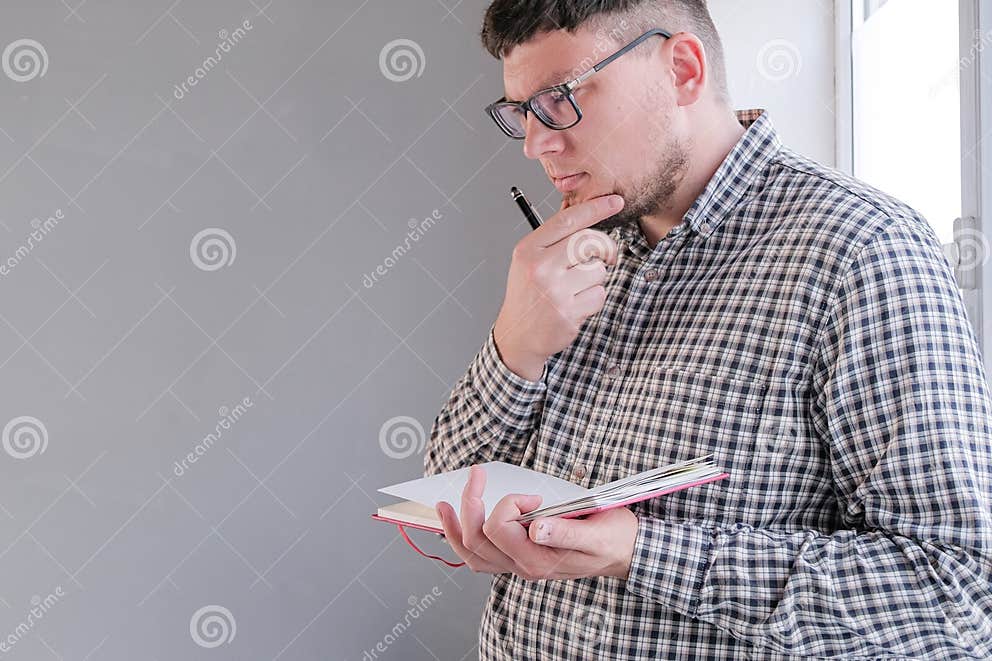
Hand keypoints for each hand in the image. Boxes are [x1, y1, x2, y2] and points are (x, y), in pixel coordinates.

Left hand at [435, 465, 638, 580]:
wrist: (625, 553)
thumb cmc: (614, 539)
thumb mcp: (598, 532)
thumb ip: (567, 531)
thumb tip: (538, 528)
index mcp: (540, 560)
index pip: (500, 530)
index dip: (509, 504)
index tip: (534, 495)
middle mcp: (524, 567)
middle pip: (477, 540)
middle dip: (471, 503)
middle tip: (477, 474)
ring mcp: (519, 565)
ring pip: (472, 553)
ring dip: (455, 526)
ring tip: (444, 504)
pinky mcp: (519, 558)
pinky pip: (480, 557)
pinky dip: (462, 539)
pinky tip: (455, 522)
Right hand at [493, 194, 624, 379]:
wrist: (518, 335)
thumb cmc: (528, 294)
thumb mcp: (529, 260)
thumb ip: (553, 238)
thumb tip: (582, 210)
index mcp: (528, 250)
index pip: (567, 221)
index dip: (595, 208)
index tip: (615, 201)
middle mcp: (540, 268)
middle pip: (589, 242)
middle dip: (605, 248)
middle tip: (607, 256)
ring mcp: (554, 291)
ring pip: (598, 270)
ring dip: (595, 279)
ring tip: (577, 288)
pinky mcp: (568, 312)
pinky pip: (599, 294)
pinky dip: (593, 298)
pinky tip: (576, 304)